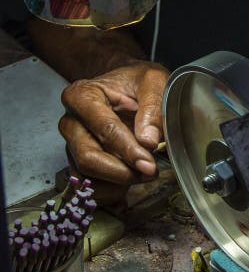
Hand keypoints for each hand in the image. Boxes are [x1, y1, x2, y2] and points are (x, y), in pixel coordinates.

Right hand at [59, 62, 168, 203]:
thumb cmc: (138, 82)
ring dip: (118, 182)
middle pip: (88, 157)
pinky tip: (132, 181)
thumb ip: (153, 108)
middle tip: (150, 172)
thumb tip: (148, 140)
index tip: (147, 164)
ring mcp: (73, 144)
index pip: (103, 129)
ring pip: (88, 175)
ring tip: (145, 175)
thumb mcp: (153, 82)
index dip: (126, 150)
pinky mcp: (79, 161)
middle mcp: (72, 122)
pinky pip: (90, 186)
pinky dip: (112, 190)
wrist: (129, 86)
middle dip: (121, 172)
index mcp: (82, 96)